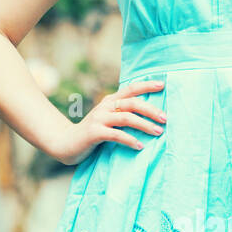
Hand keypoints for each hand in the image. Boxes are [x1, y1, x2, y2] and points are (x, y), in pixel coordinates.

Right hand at [51, 79, 166, 165]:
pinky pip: (116, 135)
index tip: (163, 85)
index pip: (131, 88)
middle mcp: (105, 106)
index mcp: (110, 101)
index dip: (147, 85)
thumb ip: (123, 114)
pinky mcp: (94, 133)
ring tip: (158, 132)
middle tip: (165, 118)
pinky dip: (130, 140)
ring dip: (145, 125)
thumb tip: (150, 116)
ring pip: (127, 118)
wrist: (66, 143)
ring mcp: (99, 119)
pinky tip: (140, 146)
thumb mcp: (108, 119)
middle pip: (132, 103)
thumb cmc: (93, 133)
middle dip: (151, 110)